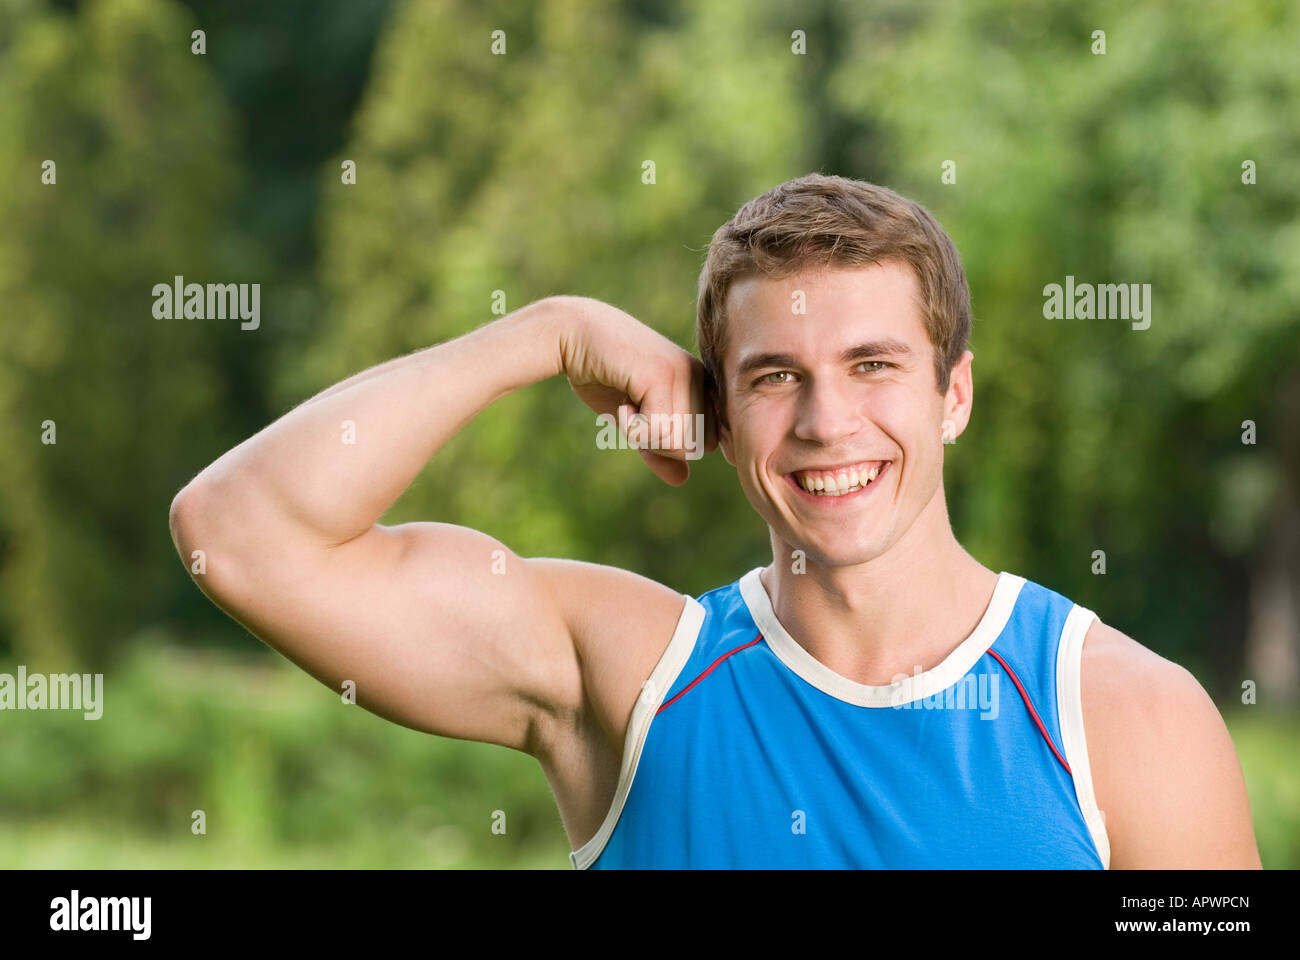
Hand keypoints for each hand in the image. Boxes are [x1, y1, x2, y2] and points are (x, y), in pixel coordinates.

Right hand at [553, 296, 717, 484]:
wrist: (574, 335)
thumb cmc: (604, 375)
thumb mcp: (635, 419)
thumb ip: (659, 445)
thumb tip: (682, 479)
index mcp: (700, 385)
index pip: (706, 442)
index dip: (672, 447)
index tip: (645, 424)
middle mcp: (699, 377)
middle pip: (695, 446)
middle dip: (659, 445)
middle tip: (634, 415)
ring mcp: (683, 374)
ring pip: (678, 441)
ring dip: (644, 436)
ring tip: (628, 405)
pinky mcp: (661, 376)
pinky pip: (658, 431)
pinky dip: (633, 428)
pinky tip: (622, 403)